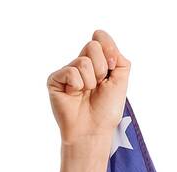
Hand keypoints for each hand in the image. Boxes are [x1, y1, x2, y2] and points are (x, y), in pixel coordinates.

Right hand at [47, 29, 130, 148]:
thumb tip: (100, 37)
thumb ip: (119, 57)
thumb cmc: (106, 110)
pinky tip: (74, 95)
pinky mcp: (55, 79)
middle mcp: (81, 64)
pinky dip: (77, 86)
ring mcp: (67, 71)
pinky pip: (71, 72)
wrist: (93, 130)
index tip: (111, 72)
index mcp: (96, 62)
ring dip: (90, 81)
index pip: (100, 38)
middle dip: (101, 69)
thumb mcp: (121, 81)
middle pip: (93, 46)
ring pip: (83, 61)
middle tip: (98, 86)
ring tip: (86, 93)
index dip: (109, 53)